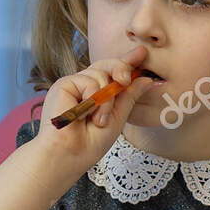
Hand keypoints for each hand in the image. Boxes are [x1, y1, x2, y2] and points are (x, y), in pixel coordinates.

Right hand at [34, 45, 154, 173]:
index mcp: (97, 94)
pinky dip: (93, 99)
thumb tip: (146, 79)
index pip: (113, 72)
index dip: (127, 61)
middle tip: (126, 80)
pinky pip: (88, 81)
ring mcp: (74, 84)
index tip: (142, 53)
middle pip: (107, 65)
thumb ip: (129, 97)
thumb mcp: (117, 118)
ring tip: (98, 121)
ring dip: (106, 100)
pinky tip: (86, 115)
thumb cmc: (90, 144)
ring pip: (101, 74)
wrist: (69, 156)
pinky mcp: (63, 85)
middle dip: (121, 68)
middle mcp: (84, 86)